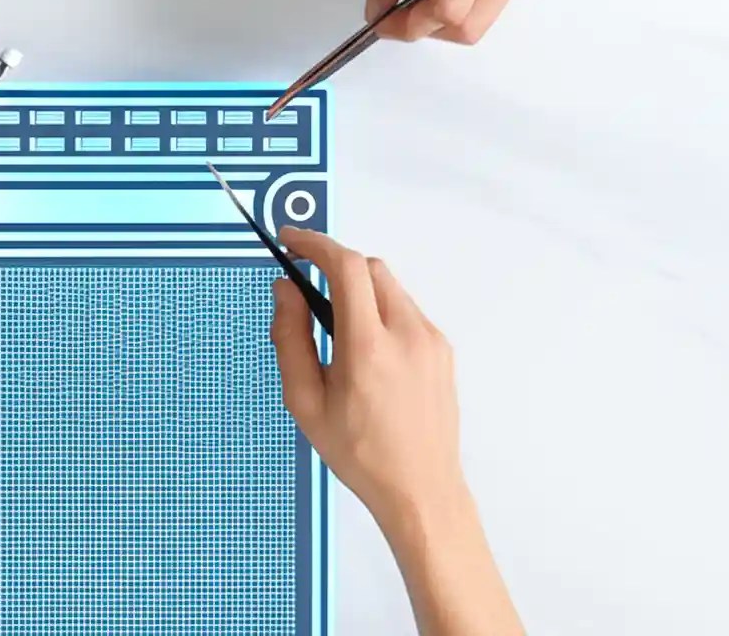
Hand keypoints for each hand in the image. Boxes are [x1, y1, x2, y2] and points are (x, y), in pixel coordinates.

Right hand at [272, 229, 522, 634]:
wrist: (420, 488)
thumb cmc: (360, 453)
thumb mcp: (305, 401)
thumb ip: (290, 338)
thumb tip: (285, 291)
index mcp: (367, 348)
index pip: (346, 266)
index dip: (315, 243)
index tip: (291, 240)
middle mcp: (407, 335)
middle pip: (370, 267)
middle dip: (336, 265)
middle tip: (309, 284)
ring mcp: (431, 340)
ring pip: (390, 287)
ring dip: (360, 291)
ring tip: (339, 333)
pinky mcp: (443, 350)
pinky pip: (407, 311)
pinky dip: (381, 313)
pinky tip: (368, 353)